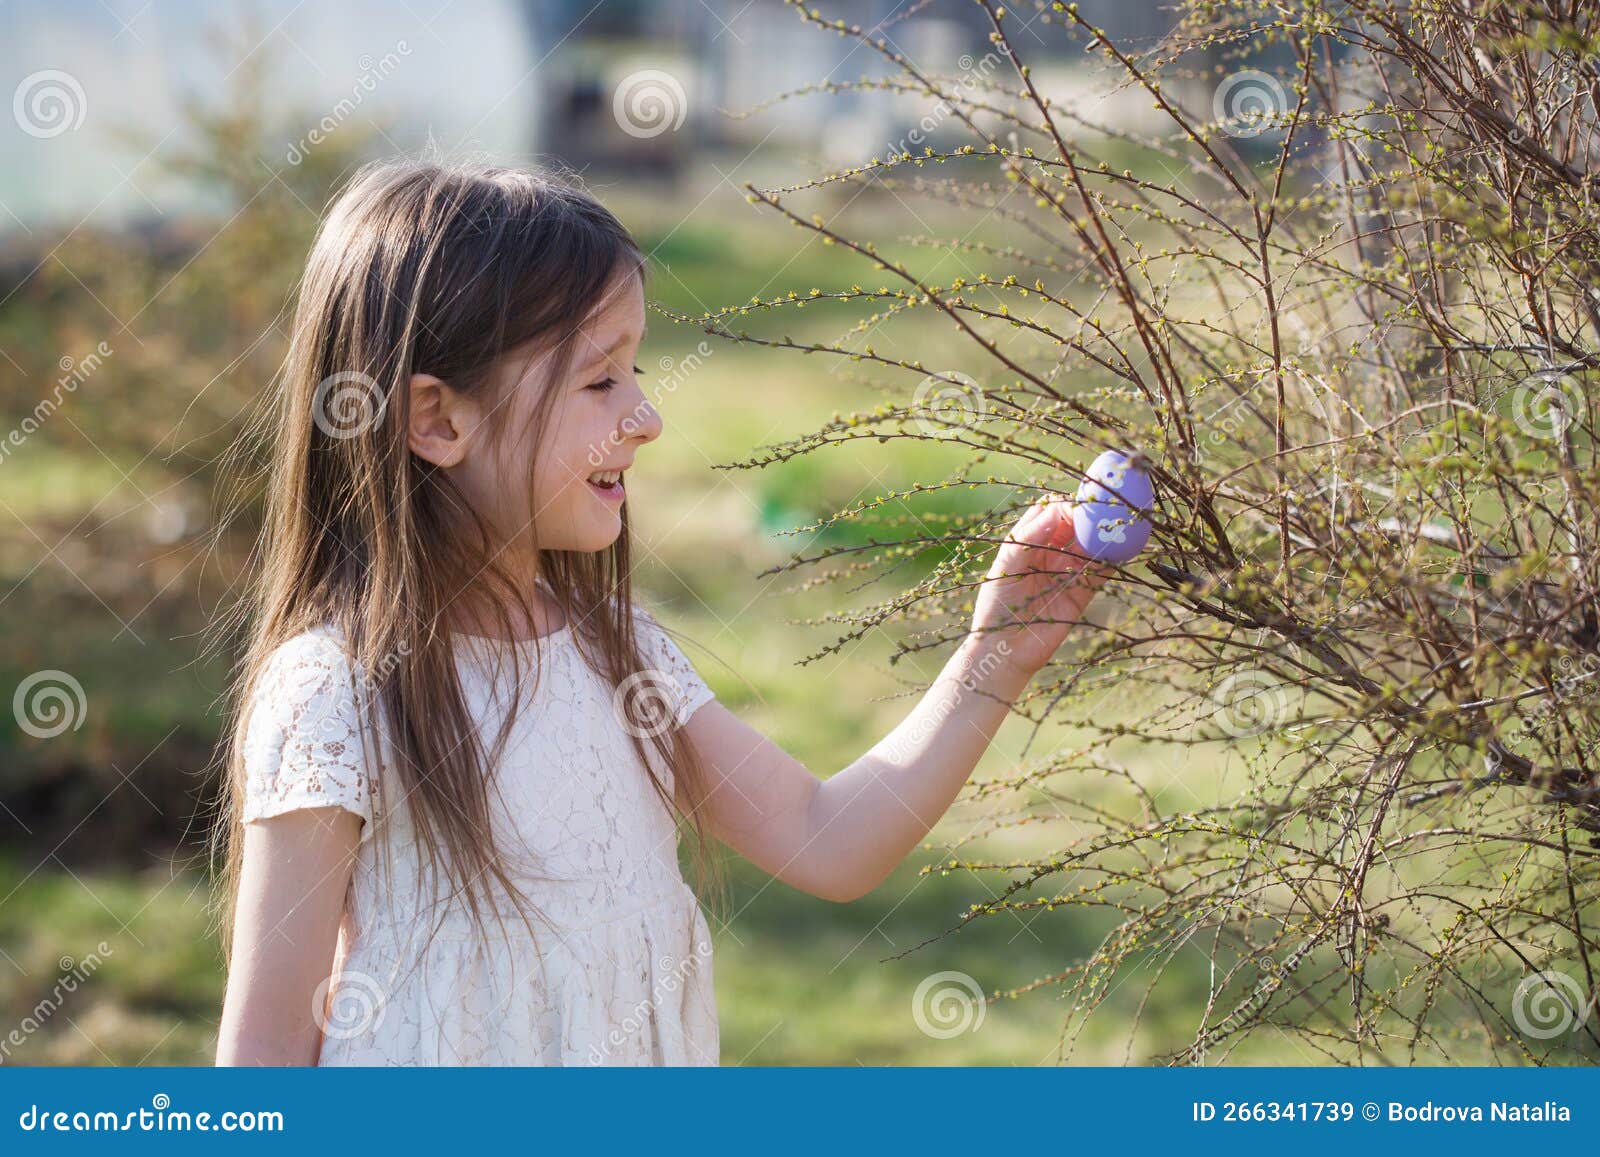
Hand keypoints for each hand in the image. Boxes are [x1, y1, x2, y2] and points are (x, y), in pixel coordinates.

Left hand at [968, 493, 1107, 675]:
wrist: (1005, 650)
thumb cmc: (996, 606)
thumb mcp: (1006, 565)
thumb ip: (1028, 536)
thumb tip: (1056, 507)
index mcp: (1028, 542)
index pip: (1051, 513)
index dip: (1065, 505)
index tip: (1078, 507)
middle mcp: (1049, 553)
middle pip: (1075, 526)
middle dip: (1090, 516)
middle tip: (1105, 511)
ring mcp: (1067, 571)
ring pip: (1090, 546)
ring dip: (1105, 536)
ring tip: (1119, 527)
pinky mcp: (1081, 592)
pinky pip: (1100, 571)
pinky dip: (1112, 560)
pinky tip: (1122, 550)